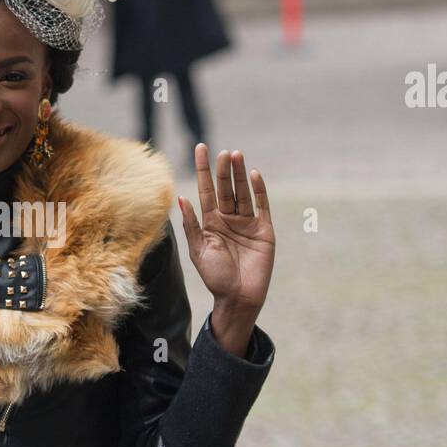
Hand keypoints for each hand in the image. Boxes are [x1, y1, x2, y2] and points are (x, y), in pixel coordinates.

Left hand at [177, 145, 274, 324]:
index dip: (203, 170)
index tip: (200, 148)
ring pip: (242, 193)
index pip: (206, 190)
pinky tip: (253, 174)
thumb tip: (182, 199)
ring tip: (235, 155)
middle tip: (222, 152)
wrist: (238, 297)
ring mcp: (247, 223)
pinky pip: (261, 205)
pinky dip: (258, 190)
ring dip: (239, 175)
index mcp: (211, 222)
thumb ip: (192, 225)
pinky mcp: (264, 229)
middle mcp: (228, 219)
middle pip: (225, 188)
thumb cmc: (216, 277)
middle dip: (223, 170)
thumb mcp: (199, 250)